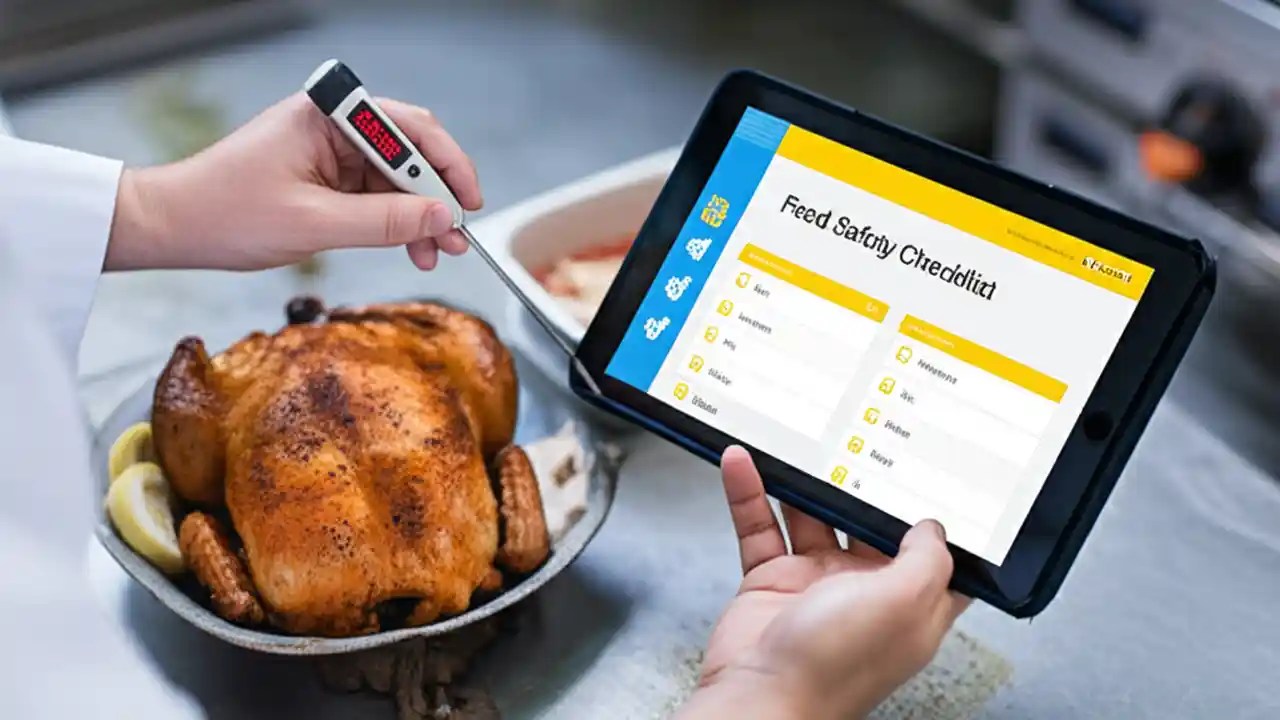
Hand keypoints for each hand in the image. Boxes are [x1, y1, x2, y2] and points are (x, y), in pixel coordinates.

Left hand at [106, 92, 481, 271]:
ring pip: (395, 181)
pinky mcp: (325, 179)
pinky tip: (409, 248)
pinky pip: (374, 197)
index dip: (447, 166)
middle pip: (408, 155)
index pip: (410, 129)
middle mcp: (333, 127)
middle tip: (456, 239)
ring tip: (434, 254)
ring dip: (418, 218)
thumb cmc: (225, 213)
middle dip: (436, 199)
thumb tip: (441, 220)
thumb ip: (383, 222)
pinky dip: (394, 224)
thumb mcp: (314, 224)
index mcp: (327, 117)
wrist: (174, 227)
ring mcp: (329, 153)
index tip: (468, 203)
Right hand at [677, 447, 969, 719]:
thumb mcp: (904, 602)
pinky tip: (740, 464)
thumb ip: (928, 559)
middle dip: (860, 485)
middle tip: (853, 440)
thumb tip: (933, 526)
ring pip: (810, 517)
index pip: (934, 555)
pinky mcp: (770, 581)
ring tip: (793, 442)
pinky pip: (760, 527)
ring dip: (798, 482)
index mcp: (908, 602)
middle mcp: (863, 591)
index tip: (930, 473)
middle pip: (867, 524)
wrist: (759, 699)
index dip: (935, 516)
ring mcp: (814, 584)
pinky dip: (748, 494)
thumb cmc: (832, 666)